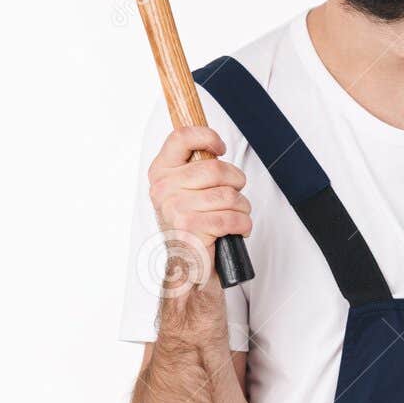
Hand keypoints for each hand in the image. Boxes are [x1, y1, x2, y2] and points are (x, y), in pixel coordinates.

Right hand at [147, 126, 252, 291]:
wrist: (187, 265)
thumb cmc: (193, 225)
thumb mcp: (187, 189)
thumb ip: (196, 166)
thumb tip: (214, 148)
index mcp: (161, 172)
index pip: (180, 137)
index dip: (206, 137)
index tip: (220, 149)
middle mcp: (163, 188)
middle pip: (216, 168)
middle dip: (236, 182)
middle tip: (234, 195)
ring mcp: (175, 208)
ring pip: (229, 194)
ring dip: (241, 207)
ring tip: (233, 216)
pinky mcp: (191, 227)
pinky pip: (232, 217)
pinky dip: (242, 224)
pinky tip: (236, 229)